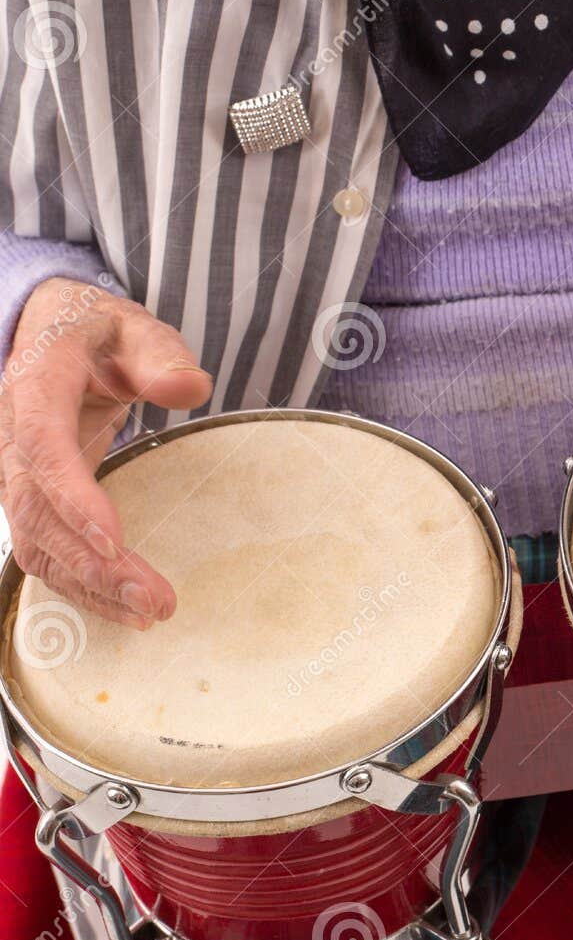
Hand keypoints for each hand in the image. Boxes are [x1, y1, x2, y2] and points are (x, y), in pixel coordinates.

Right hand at [0, 278, 211, 627]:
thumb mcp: (135, 327)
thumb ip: (161, 355)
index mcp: (35, 387)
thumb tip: (189, 386)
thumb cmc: (100, 332)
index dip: (73, 496)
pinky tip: (125, 607)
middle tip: (154, 598)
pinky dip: (80, 583)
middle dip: (92, 562)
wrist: (56, 333)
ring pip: (37, 541)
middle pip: (39, 510)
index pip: (43, 447)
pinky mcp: (35, 496)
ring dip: (90, 583)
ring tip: (151, 612)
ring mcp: (19, 471)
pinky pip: (46, 549)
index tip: (114, 539)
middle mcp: (14, 436)